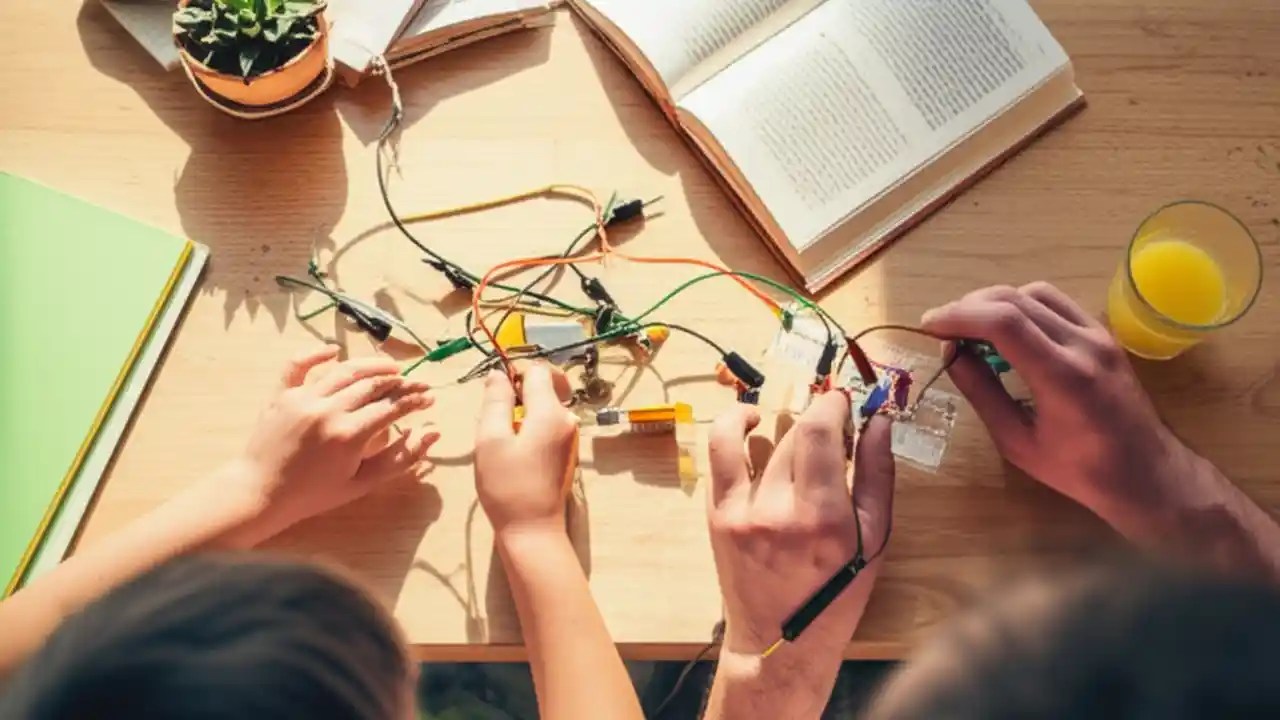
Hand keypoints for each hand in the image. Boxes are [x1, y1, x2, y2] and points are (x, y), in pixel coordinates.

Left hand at [228, 346, 438, 537]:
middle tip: (418, 382)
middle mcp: (327, 409)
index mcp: (349, 434)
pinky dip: (316, 353)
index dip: (415, 400)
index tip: (429, 398)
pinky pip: (298, 364)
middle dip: (401, 381)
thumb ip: (401, 458)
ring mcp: (302, 398)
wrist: (261, 493)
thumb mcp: (363, 484)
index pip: (392, 407)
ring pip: (344, 370)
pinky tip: (334, 350)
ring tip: (392, 367)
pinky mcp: (281, 394)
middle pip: (373, 385)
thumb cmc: (315, 494)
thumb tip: (433, 433)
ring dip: (372, 365)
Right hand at [475, 363, 576, 537]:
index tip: (495, 391)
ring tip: (501, 435)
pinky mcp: (567, 451)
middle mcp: (568, 419)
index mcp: (551, 412)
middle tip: (496, 414)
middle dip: (519, 391)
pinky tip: (514, 448)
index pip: (537, 370)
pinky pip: (549, 424)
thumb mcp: (491, 440)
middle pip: (546, 386)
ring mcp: (571, 436)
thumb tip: (498, 374)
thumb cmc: (507, 486)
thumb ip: (496, 401)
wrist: (533, 530)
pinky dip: (531, 425)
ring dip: (524, 410)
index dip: (514, 372)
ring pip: (546, 405)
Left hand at [707, 394, 894, 656]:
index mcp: (824, 519)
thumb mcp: (873, 540)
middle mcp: (778, 512)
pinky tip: (749, 428)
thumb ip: (877, 475)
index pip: (819, 433)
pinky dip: (732, 432)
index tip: (841, 399)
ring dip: (771, 421)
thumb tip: (879, 422)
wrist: (780, 643)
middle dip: (815, 419)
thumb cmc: (836, 596)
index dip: (831, 404)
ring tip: (782, 423)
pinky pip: (718, 457)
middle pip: (793, 435)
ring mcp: (741, 513)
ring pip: (755, 441)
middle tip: (830, 426)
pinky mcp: (717, 517)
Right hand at [921, 283, 1182, 518]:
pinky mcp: (1104, 334)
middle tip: (941, 328)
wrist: (1147, 474)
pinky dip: (1022, 305)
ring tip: (970, 327)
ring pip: (1035, 292)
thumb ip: (983, 394)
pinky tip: (1006, 328)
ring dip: (995, 301)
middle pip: (1015, 299)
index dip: (958, 316)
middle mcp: (1084, 344)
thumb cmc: (1080, 471)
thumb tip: (951, 355)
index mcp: (1063, 376)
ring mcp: (1098, 334)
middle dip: (969, 306)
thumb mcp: (1018, 442)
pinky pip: (1056, 302)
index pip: (1002, 322)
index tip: (928, 327)